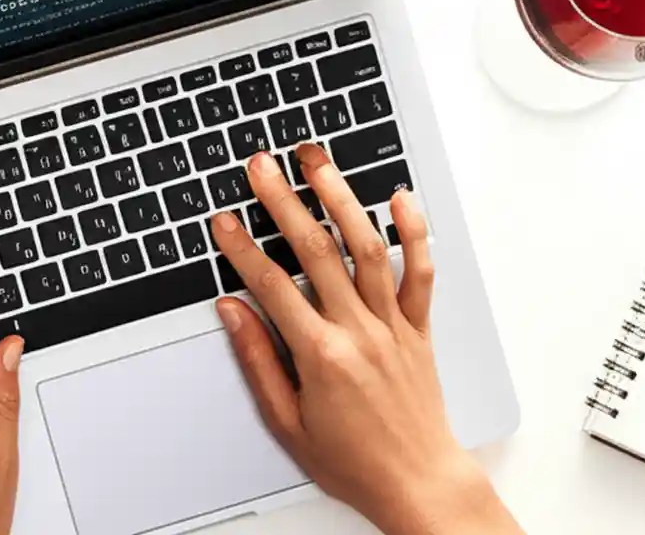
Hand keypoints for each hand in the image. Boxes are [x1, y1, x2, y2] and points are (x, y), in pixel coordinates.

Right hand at [212, 146, 521, 534]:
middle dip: (284, 202)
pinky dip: (413, 232)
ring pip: (366, 248)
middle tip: (263, 167)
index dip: (241, 248)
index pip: (271, 286)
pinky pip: (420, 272)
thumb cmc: (352, 460)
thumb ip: (258, 361)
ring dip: (341, 199)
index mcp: (320, 355)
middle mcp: (358, 331)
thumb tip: (232, 311)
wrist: (416, 481)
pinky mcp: (419, 327)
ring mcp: (392, 324)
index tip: (224, 221)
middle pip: (315, 251)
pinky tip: (399, 198)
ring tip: (318, 163)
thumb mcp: (287, 422)